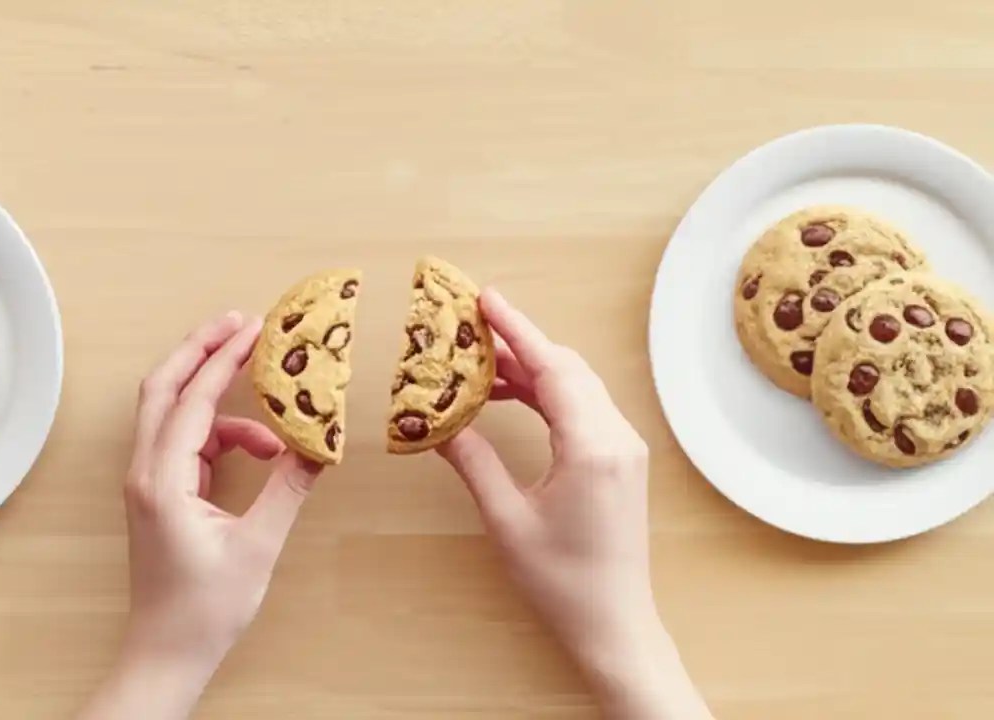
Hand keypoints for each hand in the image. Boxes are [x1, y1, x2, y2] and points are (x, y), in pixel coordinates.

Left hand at [80, 312, 322, 719]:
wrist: (166, 654)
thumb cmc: (202, 611)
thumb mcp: (257, 547)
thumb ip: (288, 489)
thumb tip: (319, 445)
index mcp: (161, 481)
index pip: (191, 402)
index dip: (223, 360)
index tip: (253, 328)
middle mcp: (145, 472)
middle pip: (163, 388)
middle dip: (200, 350)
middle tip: (240, 323)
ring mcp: (148, 481)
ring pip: (173, 412)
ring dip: (216, 393)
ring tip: (268, 391)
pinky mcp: (160, 492)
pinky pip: (187, 441)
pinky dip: (222, 432)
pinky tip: (262, 448)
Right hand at [439, 290, 712, 719]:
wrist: (614, 624)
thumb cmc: (562, 582)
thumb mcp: (507, 520)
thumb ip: (474, 462)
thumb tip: (438, 423)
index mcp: (592, 447)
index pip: (552, 369)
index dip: (516, 329)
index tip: (484, 299)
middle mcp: (617, 438)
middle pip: (567, 368)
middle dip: (520, 342)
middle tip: (471, 324)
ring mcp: (624, 448)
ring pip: (576, 386)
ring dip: (532, 368)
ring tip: (481, 359)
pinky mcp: (620, 460)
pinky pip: (582, 408)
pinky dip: (546, 393)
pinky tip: (510, 394)